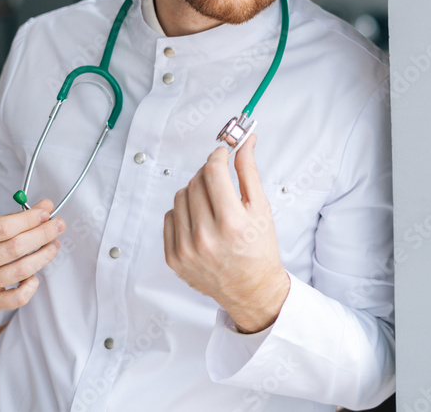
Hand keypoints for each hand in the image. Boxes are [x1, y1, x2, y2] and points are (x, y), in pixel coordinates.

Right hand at [0, 199, 65, 312]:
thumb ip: (11, 218)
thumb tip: (46, 207)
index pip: (4, 228)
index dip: (30, 219)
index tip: (46, 212)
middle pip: (15, 248)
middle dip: (43, 234)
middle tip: (58, 225)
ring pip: (21, 271)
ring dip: (45, 255)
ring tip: (54, 244)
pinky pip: (18, 298)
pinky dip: (32, 284)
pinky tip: (34, 273)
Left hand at [164, 135, 290, 332]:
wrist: (251, 289)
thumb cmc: (259, 250)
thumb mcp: (260, 208)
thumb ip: (249, 171)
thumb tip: (244, 142)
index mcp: (231, 222)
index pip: (213, 171)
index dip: (217, 156)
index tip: (222, 154)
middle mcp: (205, 236)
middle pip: (196, 181)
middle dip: (208, 174)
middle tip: (219, 180)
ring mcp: (186, 249)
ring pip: (180, 196)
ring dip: (195, 192)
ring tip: (211, 204)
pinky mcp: (174, 258)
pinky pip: (170, 217)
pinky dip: (183, 213)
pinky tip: (199, 220)